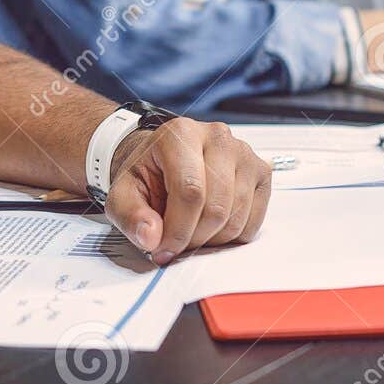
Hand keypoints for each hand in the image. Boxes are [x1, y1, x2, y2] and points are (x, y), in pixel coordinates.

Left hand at [104, 117, 271, 264]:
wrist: (163, 160)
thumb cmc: (147, 174)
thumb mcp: (123, 193)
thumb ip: (130, 215)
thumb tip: (150, 236)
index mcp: (181, 134)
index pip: (190, 190)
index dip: (178, 230)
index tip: (164, 250)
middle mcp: (217, 137)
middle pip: (216, 207)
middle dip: (194, 238)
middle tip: (176, 244)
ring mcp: (244, 153)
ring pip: (236, 217)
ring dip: (212, 239)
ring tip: (191, 230)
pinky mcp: (260, 172)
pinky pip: (254, 221)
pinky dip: (232, 235)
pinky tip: (212, 225)